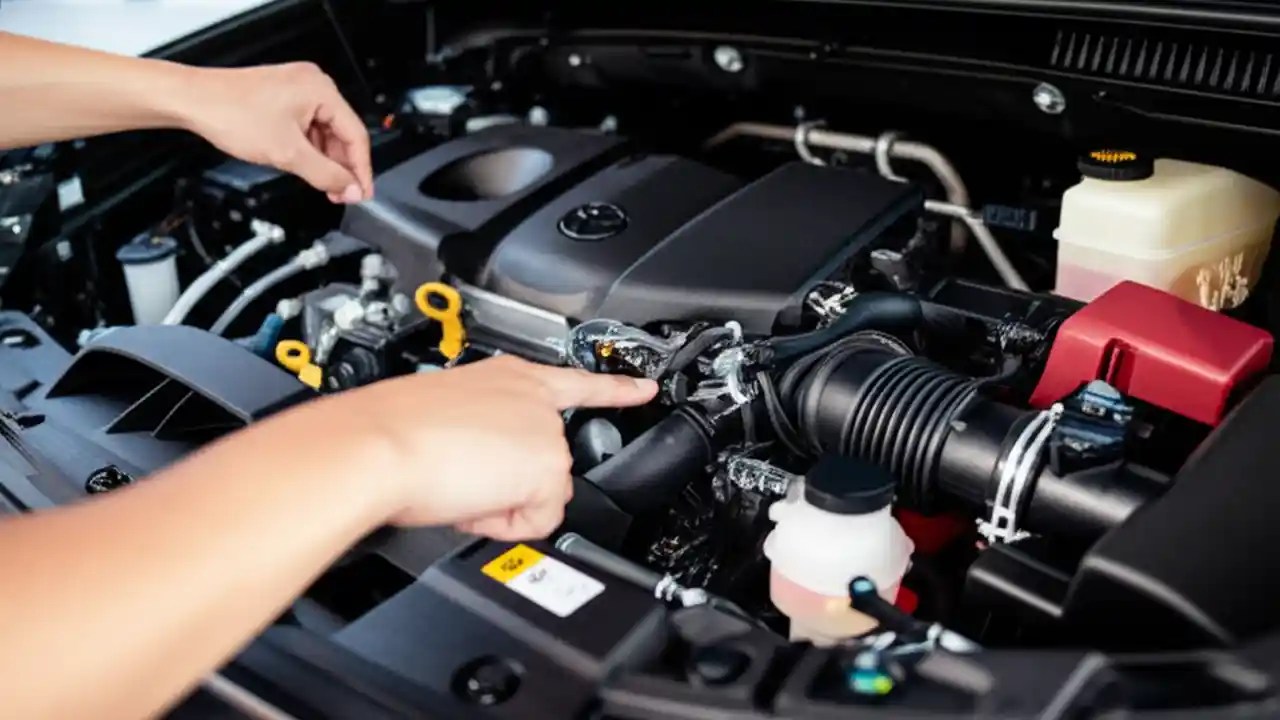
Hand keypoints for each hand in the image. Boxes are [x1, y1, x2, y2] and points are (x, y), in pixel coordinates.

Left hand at [179, 62, 372, 202]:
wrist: (192, 100)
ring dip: (325, 160)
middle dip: (342, 166)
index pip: (356, 135)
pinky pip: (308, 127)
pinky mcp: (283, 97)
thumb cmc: (231, 113)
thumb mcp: (287, 153)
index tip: (361, 194)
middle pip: (342, 133)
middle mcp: (313, 85)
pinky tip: (306, 166)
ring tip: (323, 185)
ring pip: (324, 132)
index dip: (361, 170)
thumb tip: (350, 189)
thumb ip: (325, 174)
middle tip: (341, 194)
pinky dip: (309, 149)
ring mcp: (297, 90)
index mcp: (321, 90)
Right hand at [337, 356, 656, 539]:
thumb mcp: (448, 417)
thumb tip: (482, 467)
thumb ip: (483, 431)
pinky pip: (537, 519)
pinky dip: (504, 522)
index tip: (646, 386)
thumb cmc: (393, 432)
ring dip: (502, 503)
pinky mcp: (548, 466)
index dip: (618, 387)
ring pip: (540, 494)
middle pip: (548, 465)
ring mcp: (545, 431)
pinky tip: (472, 501)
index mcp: (509, 377)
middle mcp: (533, 398)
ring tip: (458, 485)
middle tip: (462, 479)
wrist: (381, 444)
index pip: (576, 381)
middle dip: (510, 485)